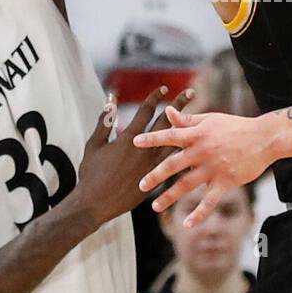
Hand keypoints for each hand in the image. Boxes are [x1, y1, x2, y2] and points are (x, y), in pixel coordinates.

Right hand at [76, 86, 194, 227]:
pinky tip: (194, 148)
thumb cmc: (91, 173)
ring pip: (175, 143)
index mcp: (129, 139)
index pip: (145, 111)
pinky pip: (174, 164)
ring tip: (200, 118)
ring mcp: (152, 165)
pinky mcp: (156, 180)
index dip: (155, 98)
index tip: (164, 88)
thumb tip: (111, 98)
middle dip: (179, 106)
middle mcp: (145, 150)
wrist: (95, 204)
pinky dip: (183, 154)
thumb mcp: (94, 144)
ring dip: (187, 128)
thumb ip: (105, 121)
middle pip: (167, 123)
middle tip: (191, 93)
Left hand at [133, 105, 279, 225]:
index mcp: (198, 134)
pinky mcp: (226, 182)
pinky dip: (199, 214)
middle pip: (173, 164)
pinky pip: (210, 201)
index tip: (134, 142)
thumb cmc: (235, 126)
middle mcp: (203, 151)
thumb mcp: (210, 119)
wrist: (264, 138)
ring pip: (187, 185)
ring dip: (169, 196)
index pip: (170, 135)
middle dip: (155, 175)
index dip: (152, 139)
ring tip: (155, 206)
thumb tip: (166, 111)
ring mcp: (214, 168)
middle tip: (140, 185)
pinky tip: (188, 224)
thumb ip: (187, 119)